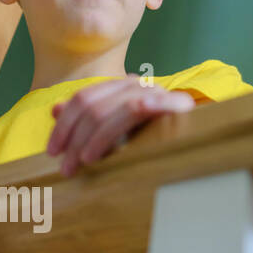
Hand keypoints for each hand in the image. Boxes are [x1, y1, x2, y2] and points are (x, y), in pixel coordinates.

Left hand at [47, 77, 194, 176]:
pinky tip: (120, 139)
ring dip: (94, 139)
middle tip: (65, 168)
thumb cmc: (151, 140)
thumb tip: (55, 111)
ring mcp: (155, 92)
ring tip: (85, 162)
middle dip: (74, 138)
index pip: (83, 98)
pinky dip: (132, 115)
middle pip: (92, 105)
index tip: (52, 151)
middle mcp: (135, 85)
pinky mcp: (175, 105)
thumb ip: (85, 120)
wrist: (199, 137)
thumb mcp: (112, 132)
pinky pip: (146, 106)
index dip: (63, 124)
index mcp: (119, 87)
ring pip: (113, 110)